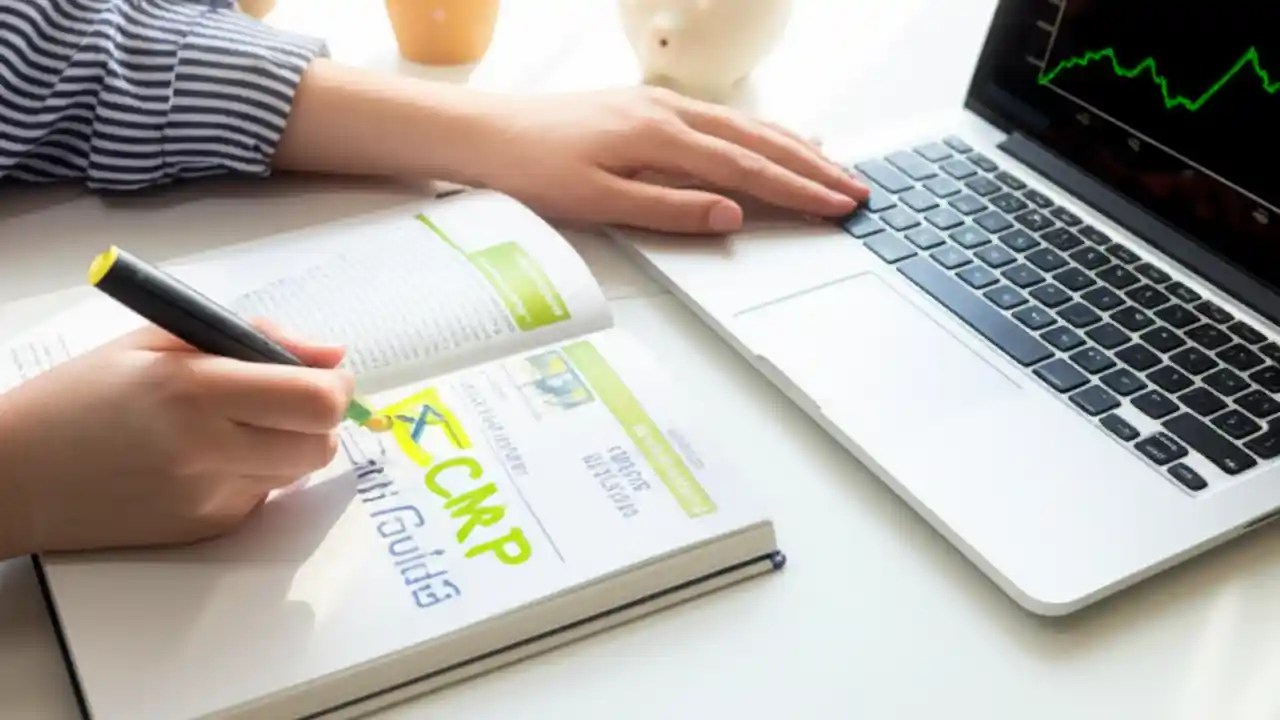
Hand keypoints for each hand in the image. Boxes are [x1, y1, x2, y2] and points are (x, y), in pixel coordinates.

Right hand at [0, 321, 353, 557]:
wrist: (18, 474)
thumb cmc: (84, 395)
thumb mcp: (161, 338)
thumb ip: (257, 336)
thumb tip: (332, 355)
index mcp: (195, 390)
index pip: (316, 399)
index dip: (335, 383)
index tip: (323, 372)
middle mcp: (207, 450)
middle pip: (321, 444)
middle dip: (317, 417)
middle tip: (283, 397)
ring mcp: (209, 498)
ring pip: (298, 472)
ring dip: (287, 445)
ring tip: (234, 424)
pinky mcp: (206, 529)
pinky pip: (264, 496)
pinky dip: (254, 473)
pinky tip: (205, 458)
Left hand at [275, 61, 866, 233]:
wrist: (479, 132)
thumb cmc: (529, 169)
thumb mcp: (596, 201)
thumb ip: (667, 209)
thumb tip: (730, 216)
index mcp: (661, 136)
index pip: (747, 167)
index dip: (798, 190)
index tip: (840, 206)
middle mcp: (668, 113)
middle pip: (758, 140)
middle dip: (812, 167)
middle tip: (858, 191)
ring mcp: (658, 106)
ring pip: (743, 124)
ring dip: (793, 145)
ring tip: (835, 164)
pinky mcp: (645, 109)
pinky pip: (719, 117)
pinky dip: (756, 129)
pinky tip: (769, 135)